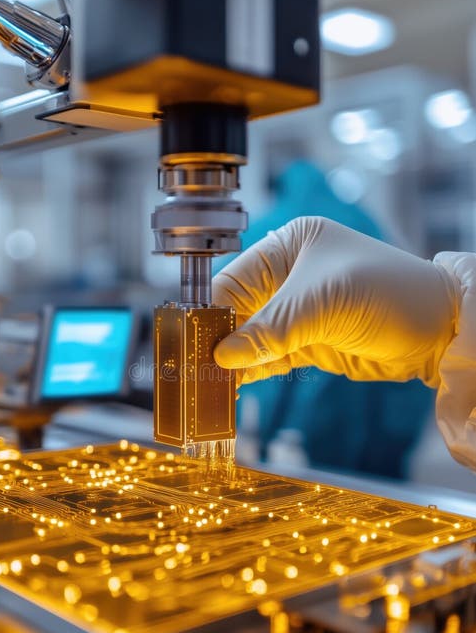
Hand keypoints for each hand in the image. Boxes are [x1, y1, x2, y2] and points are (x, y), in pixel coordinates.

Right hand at [213, 217, 457, 386]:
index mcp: (290, 245)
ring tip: (205, 386)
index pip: (233, 279)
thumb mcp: (326, 303)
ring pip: (250, 339)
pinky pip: (268, 358)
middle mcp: (289, 276)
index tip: (192, 344)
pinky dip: (250, 374)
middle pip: (237, 311)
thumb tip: (224, 355)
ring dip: (230, 363)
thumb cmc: (392, 293)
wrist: (441, 329)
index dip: (211, 313)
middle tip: (193, 371)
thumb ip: (272, 329)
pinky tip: (230, 387)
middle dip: (217, 341)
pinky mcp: (309, 343)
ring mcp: (298, 312)